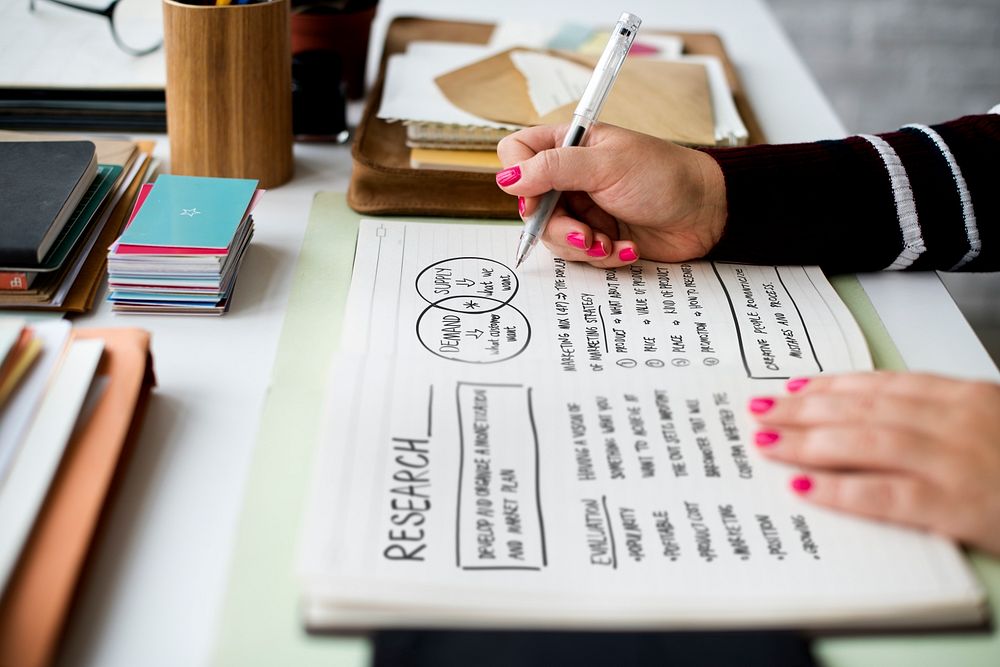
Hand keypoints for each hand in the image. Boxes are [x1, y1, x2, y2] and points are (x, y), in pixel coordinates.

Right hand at [495, 123, 726, 266]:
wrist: (708, 213)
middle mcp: (570, 177)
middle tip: (585, 235)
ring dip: (583, 247)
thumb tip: (506, 176)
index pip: (516, 153)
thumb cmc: (665, 176)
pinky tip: (628, 247)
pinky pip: (581, 254)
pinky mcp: (598, 235)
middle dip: (558, 228)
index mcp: (569, 145)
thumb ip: (553, 168)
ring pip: (554, 237)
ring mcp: (583, 208)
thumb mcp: (606, 165)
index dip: (518, 178)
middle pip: (531, 207)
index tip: (537, 197)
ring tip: (611, 243)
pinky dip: (604, 256)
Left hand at [749, 372, 999, 555]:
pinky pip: (887, 495)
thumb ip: (941, 413)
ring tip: (766, 442)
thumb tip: (875, 416)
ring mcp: (958, 461)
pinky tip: (805, 488)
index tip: (791, 389)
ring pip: (866, 441)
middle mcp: (958, 420)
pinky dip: (842, 490)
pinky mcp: (960, 506)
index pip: (883, 385)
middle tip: (760, 412)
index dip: (831, 386)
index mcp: (967, 396)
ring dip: (808, 442)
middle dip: (804, 410)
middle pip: (863, 408)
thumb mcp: (994, 421)